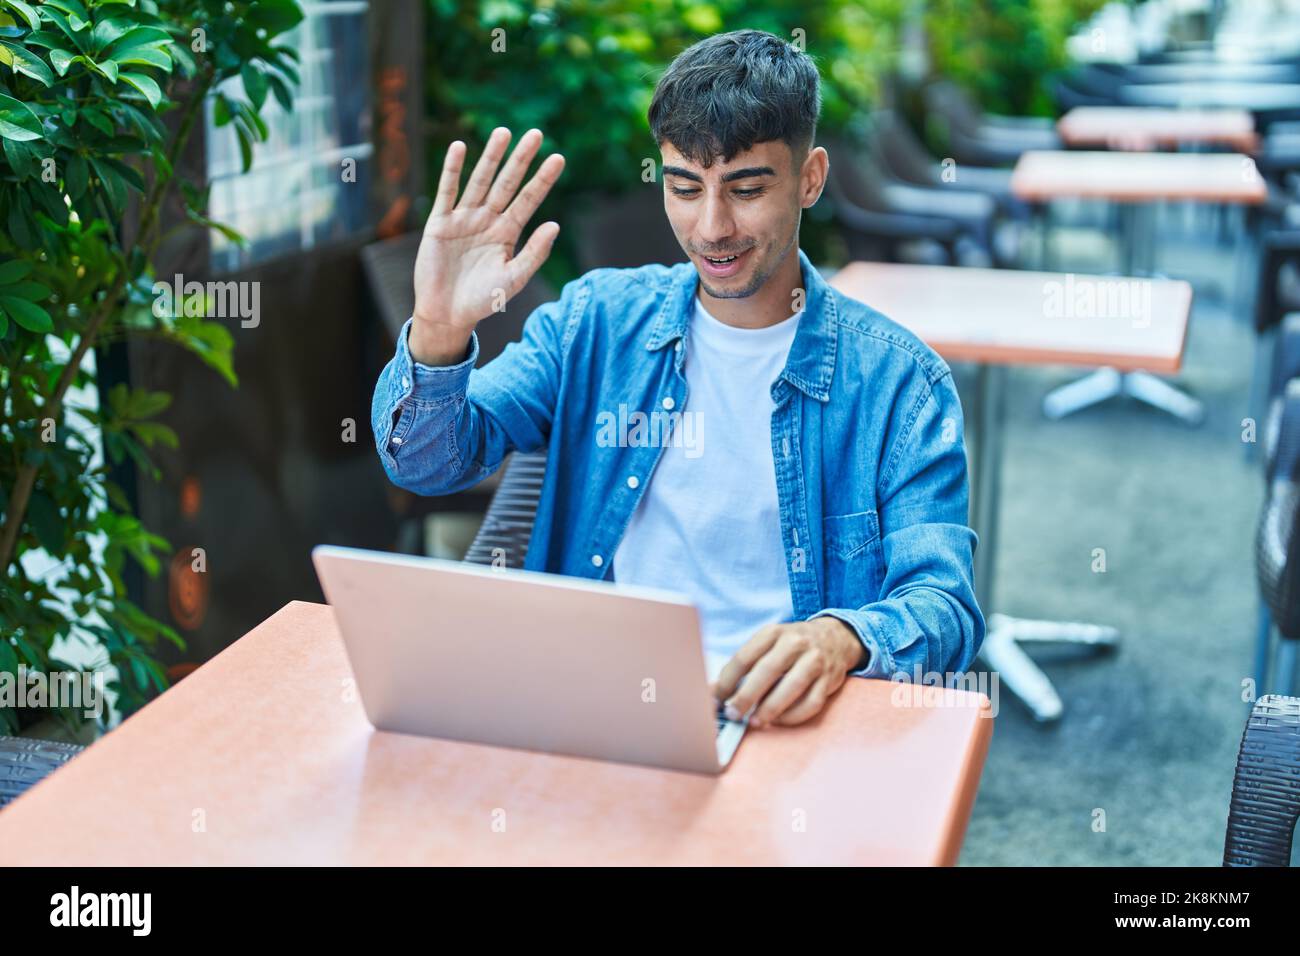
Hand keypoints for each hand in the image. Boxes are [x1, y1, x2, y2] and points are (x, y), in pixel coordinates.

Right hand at [410, 128, 564, 363]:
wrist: (448, 314)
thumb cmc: (483, 300)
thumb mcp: (514, 279)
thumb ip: (534, 253)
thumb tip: (555, 225)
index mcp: (507, 233)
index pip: (529, 200)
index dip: (542, 180)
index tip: (559, 158)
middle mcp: (488, 220)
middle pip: (507, 183)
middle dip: (521, 159)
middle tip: (537, 134)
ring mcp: (464, 219)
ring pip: (480, 181)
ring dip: (491, 157)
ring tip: (504, 132)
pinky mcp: (440, 223)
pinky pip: (447, 192)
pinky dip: (452, 170)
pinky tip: (460, 148)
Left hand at [713, 618, 865, 727]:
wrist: (835, 638)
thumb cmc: (792, 645)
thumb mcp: (767, 643)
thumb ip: (744, 664)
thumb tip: (715, 692)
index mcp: (773, 632)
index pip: (744, 658)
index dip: (727, 681)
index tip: (717, 699)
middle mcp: (795, 643)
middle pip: (767, 672)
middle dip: (746, 697)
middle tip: (733, 714)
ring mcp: (815, 661)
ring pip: (791, 688)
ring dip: (770, 709)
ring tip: (754, 722)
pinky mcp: (829, 680)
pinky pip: (811, 703)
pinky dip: (793, 716)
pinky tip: (779, 720)